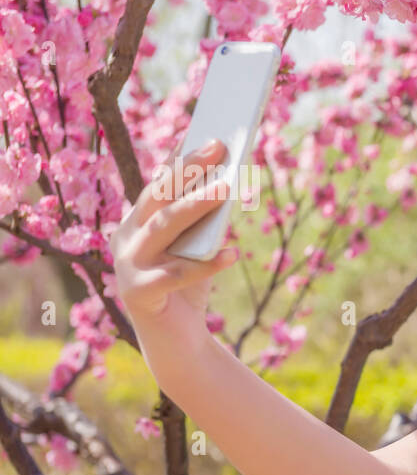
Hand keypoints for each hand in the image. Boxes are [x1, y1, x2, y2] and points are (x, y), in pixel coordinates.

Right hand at [108, 139, 238, 335]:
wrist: (176, 340)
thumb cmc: (189, 286)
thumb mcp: (198, 246)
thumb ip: (205, 221)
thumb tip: (229, 182)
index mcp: (136, 221)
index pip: (159, 182)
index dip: (183, 158)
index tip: (210, 135)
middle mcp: (125, 238)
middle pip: (158, 196)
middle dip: (189, 169)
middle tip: (220, 147)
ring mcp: (127, 265)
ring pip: (164, 226)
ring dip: (196, 205)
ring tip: (227, 188)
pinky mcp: (139, 293)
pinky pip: (176, 274)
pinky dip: (207, 264)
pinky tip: (233, 253)